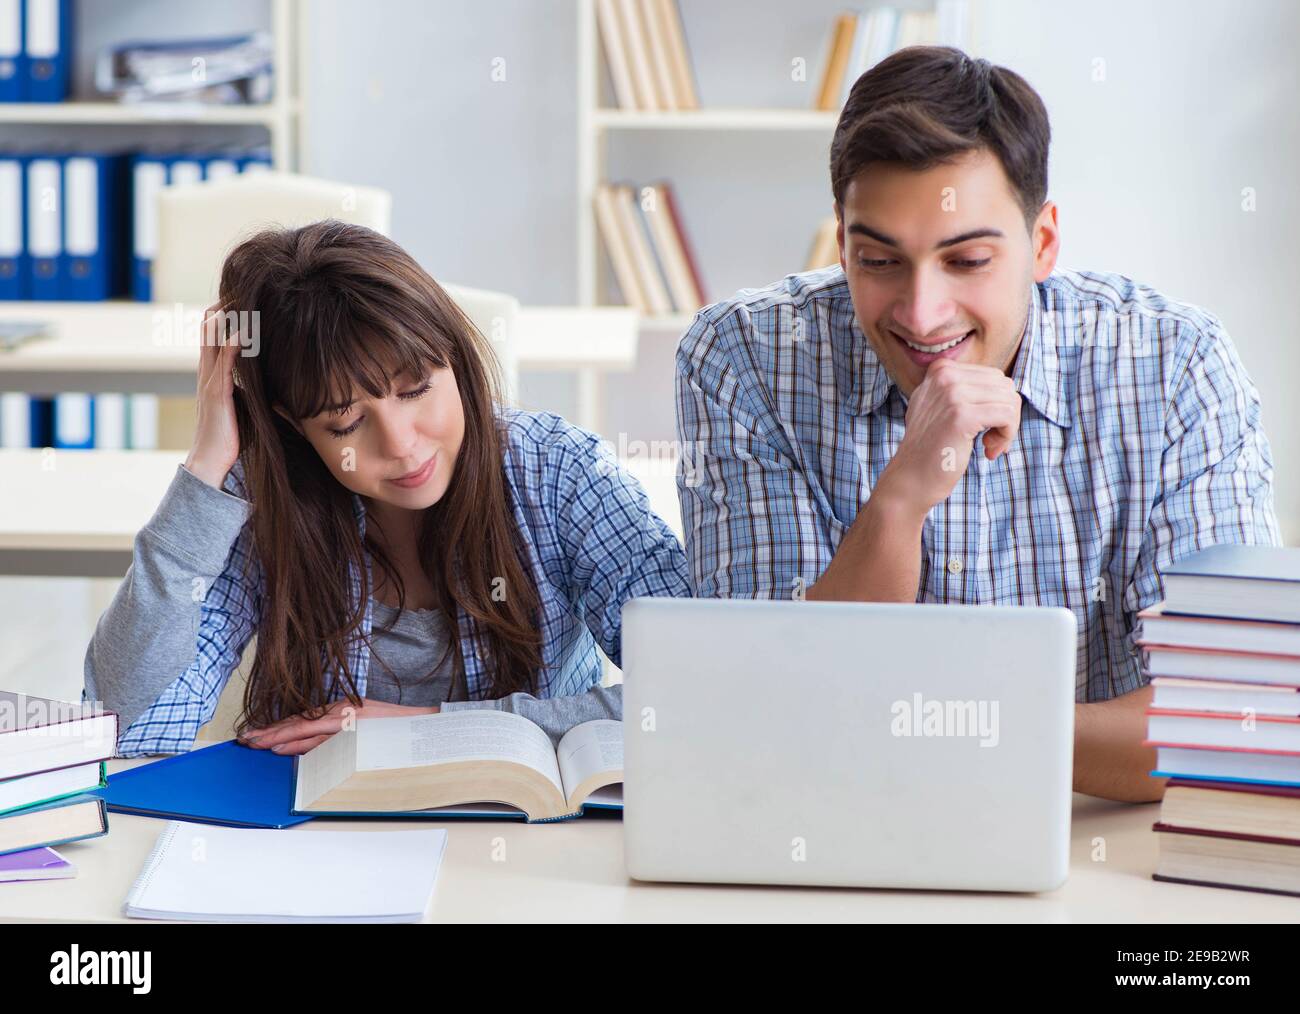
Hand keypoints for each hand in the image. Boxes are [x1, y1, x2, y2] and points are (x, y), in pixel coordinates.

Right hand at [184, 301, 243, 489]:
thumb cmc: (231, 435)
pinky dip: (231, 348)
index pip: (214, 335)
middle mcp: (208, 373)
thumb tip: (276, 377)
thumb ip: (252, 387)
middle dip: (222, 308)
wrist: (212, 460)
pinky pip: (223, 366)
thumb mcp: (244, 404)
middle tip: (239, 287)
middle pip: (209, 330)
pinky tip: (241, 333)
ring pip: (213, 342)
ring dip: (226, 320)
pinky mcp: (217, 395)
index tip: (242, 297)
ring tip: (240, 299)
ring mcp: (210, 382)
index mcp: (214, 374)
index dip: (224, 314)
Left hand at [237, 699, 440, 755]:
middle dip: (270, 732)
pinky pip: (324, 742)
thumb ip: (331, 734)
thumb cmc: (391, 729)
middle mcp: (341, 713)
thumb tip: (299, 747)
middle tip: (246, 739)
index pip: (302, 718)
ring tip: (258, 744)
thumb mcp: (359, 725)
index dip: (276, 727)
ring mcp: (347, 723)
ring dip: (281, 738)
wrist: (424, 725)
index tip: (254, 733)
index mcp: (340, 710)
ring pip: (307, 731)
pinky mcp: (356, 732)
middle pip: (299, 723)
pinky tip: (285, 750)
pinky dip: (303, 745)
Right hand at [877, 359, 1022, 517]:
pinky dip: (1006, 436)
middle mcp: (945, 376)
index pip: (994, 376)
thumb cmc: (931, 448)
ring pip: (1009, 400)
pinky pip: (1007, 415)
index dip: (996, 405)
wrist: (910, 479)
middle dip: (1006, 415)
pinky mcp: (962, 416)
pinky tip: (988, 451)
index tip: (984, 428)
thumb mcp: (939, 407)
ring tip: (989, 447)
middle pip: (1005, 386)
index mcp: (941, 369)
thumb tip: (1005, 385)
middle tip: (990, 441)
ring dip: (1007, 428)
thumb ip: (963, 390)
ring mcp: (952, 394)